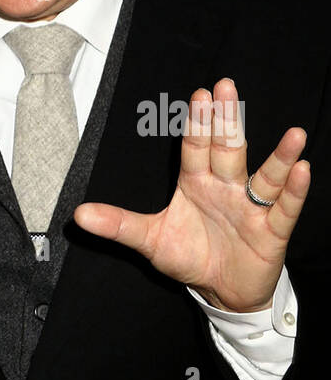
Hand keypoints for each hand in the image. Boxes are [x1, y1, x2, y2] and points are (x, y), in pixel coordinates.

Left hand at [75, 78, 309, 312]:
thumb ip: (118, 225)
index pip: (196, 149)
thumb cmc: (190, 256)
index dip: (198, 124)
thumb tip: (78, 216)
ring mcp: (251, 207)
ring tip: (293, 133)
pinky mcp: (271, 231)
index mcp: (196, 185)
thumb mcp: (150, 240)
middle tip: (228, 88)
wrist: (222, 291)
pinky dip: (293, 190)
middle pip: (228, 151)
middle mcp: (226, 189)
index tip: (199, 96)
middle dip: (227, 121)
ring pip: (265, 176)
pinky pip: (284, 208)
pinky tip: (301, 169)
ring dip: (278, 155)